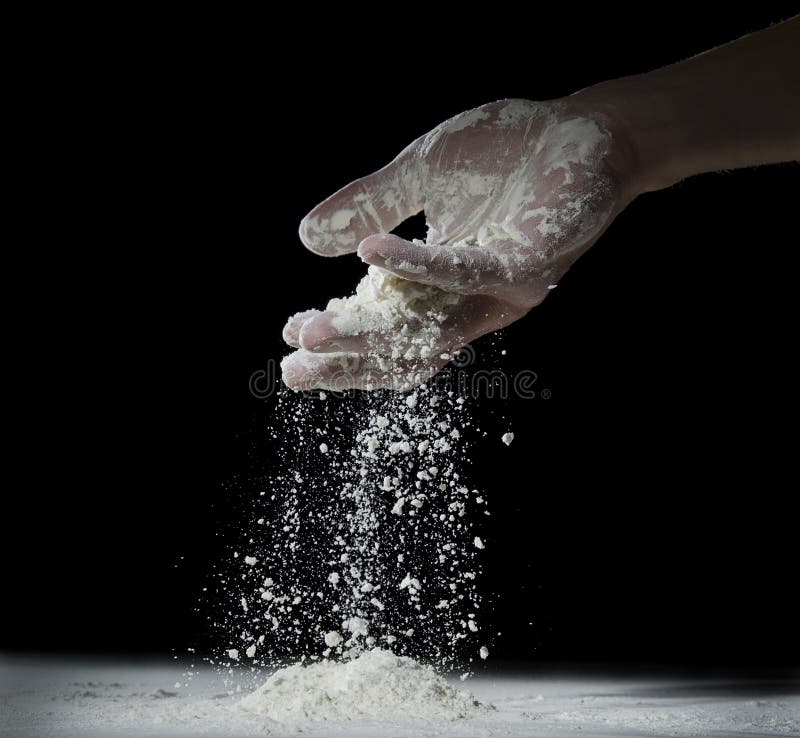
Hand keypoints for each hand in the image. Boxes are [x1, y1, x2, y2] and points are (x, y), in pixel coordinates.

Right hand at [281, 98, 635, 390]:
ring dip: (371, 333)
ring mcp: (500, 289)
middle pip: (404, 346)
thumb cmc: (507, 153)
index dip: (342, 337)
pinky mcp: (530, 266)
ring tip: (315, 334)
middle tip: (294, 371)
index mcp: (443, 284)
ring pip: (430, 327)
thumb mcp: (421, 174)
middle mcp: (470, 299)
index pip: (387, 324)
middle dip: (347, 360)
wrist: (586, 130)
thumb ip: (371, 205)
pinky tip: (372, 256)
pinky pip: (467, 273)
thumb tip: (308, 239)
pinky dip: (419, 266)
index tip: (293, 336)